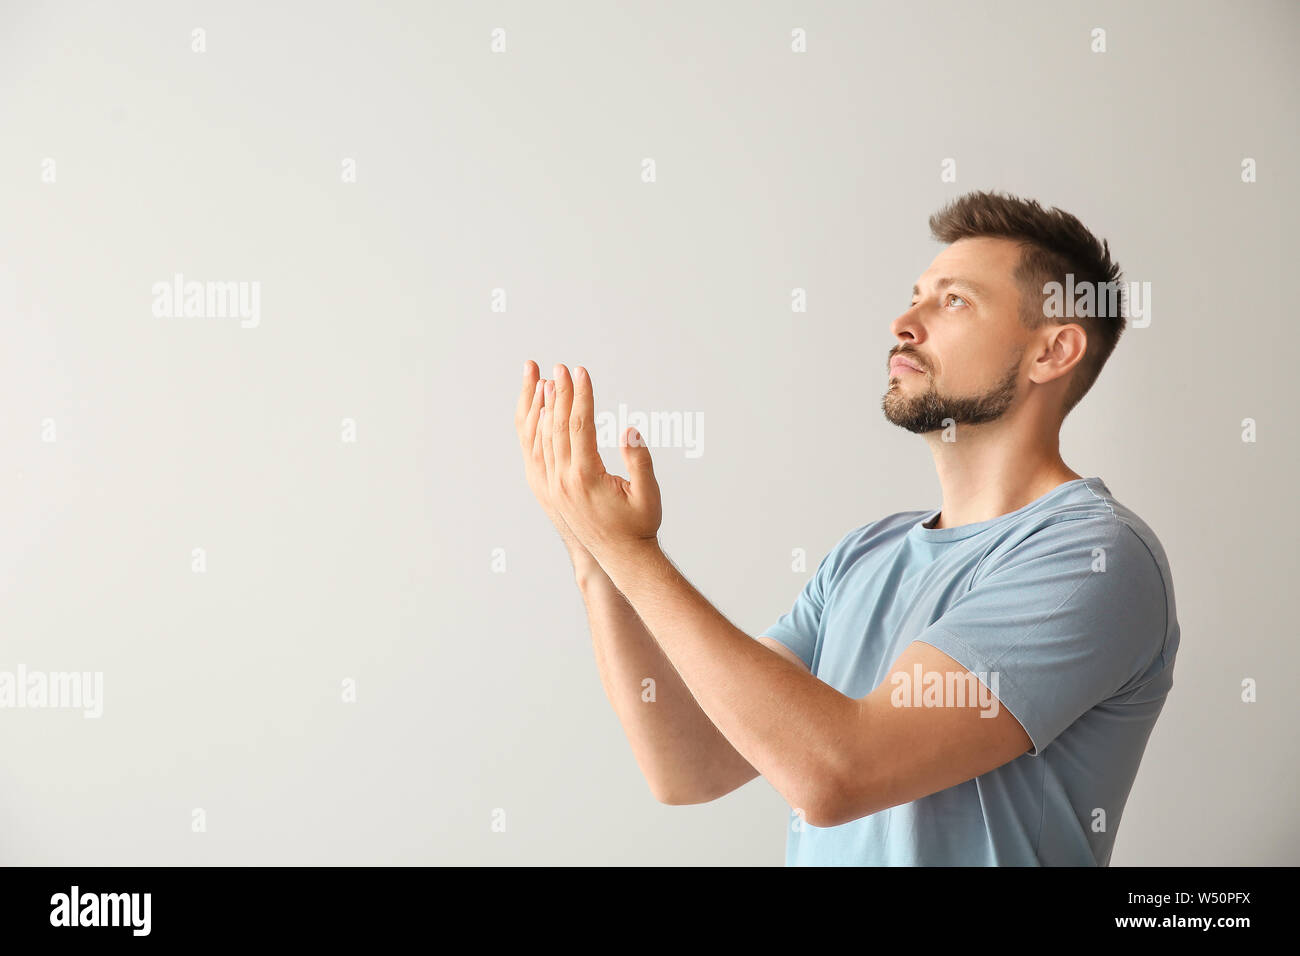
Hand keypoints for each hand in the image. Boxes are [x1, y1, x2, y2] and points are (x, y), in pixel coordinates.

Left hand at [539, 364, 661, 563]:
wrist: (619, 557)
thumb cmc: (639, 524)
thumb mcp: (648, 493)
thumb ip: (639, 460)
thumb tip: (630, 429)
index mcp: (586, 478)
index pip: (579, 425)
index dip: (580, 395)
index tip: (581, 371)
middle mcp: (562, 480)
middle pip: (556, 426)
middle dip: (559, 393)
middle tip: (560, 367)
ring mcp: (550, 486)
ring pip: (540, 437)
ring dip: (542, 407)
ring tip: (543, 380)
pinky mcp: (546, 490)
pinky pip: (534, 452)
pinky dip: (534, 428)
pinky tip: (538, 410)